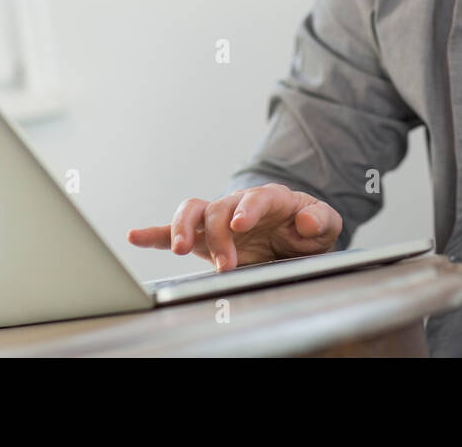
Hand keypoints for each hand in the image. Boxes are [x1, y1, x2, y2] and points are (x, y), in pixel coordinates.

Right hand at [127, 183, 341, 271]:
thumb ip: (321, 220)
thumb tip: (306, 220)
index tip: (240, 225)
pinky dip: (155, 233)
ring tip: (181, 250)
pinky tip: (136, 236)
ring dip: (183, 228)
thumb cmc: (308, 228)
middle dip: (219, 235)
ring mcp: (219, 219)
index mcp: (271, 199)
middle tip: (226, 264)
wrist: (295, 236)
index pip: (256, 197)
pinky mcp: (204, 237)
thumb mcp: (326, 226)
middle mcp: (239, 204)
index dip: (246, 209)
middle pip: (219, 208)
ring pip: (193, 211)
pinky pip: (175, 230)